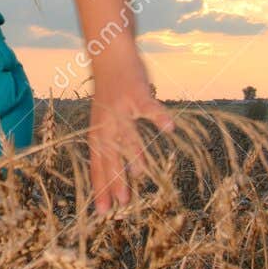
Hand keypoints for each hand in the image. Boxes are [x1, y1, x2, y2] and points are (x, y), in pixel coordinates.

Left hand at [87, 53, 175, 216]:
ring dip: (135, 154)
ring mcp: (121, 108)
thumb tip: (131, 172)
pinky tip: (169, 129)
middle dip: (115, 180)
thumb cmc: (111, 94)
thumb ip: (118, 146)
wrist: (109, 57)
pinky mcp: (136, 93)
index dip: (100, 187)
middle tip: (120, 204)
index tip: (103, 211)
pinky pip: (149, 108)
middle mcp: (106, 123)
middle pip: (110, 156)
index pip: (98, 165)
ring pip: (128, 135)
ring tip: (141, 175)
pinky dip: (159, 118)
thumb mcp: (109, 121)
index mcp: (98, 132)